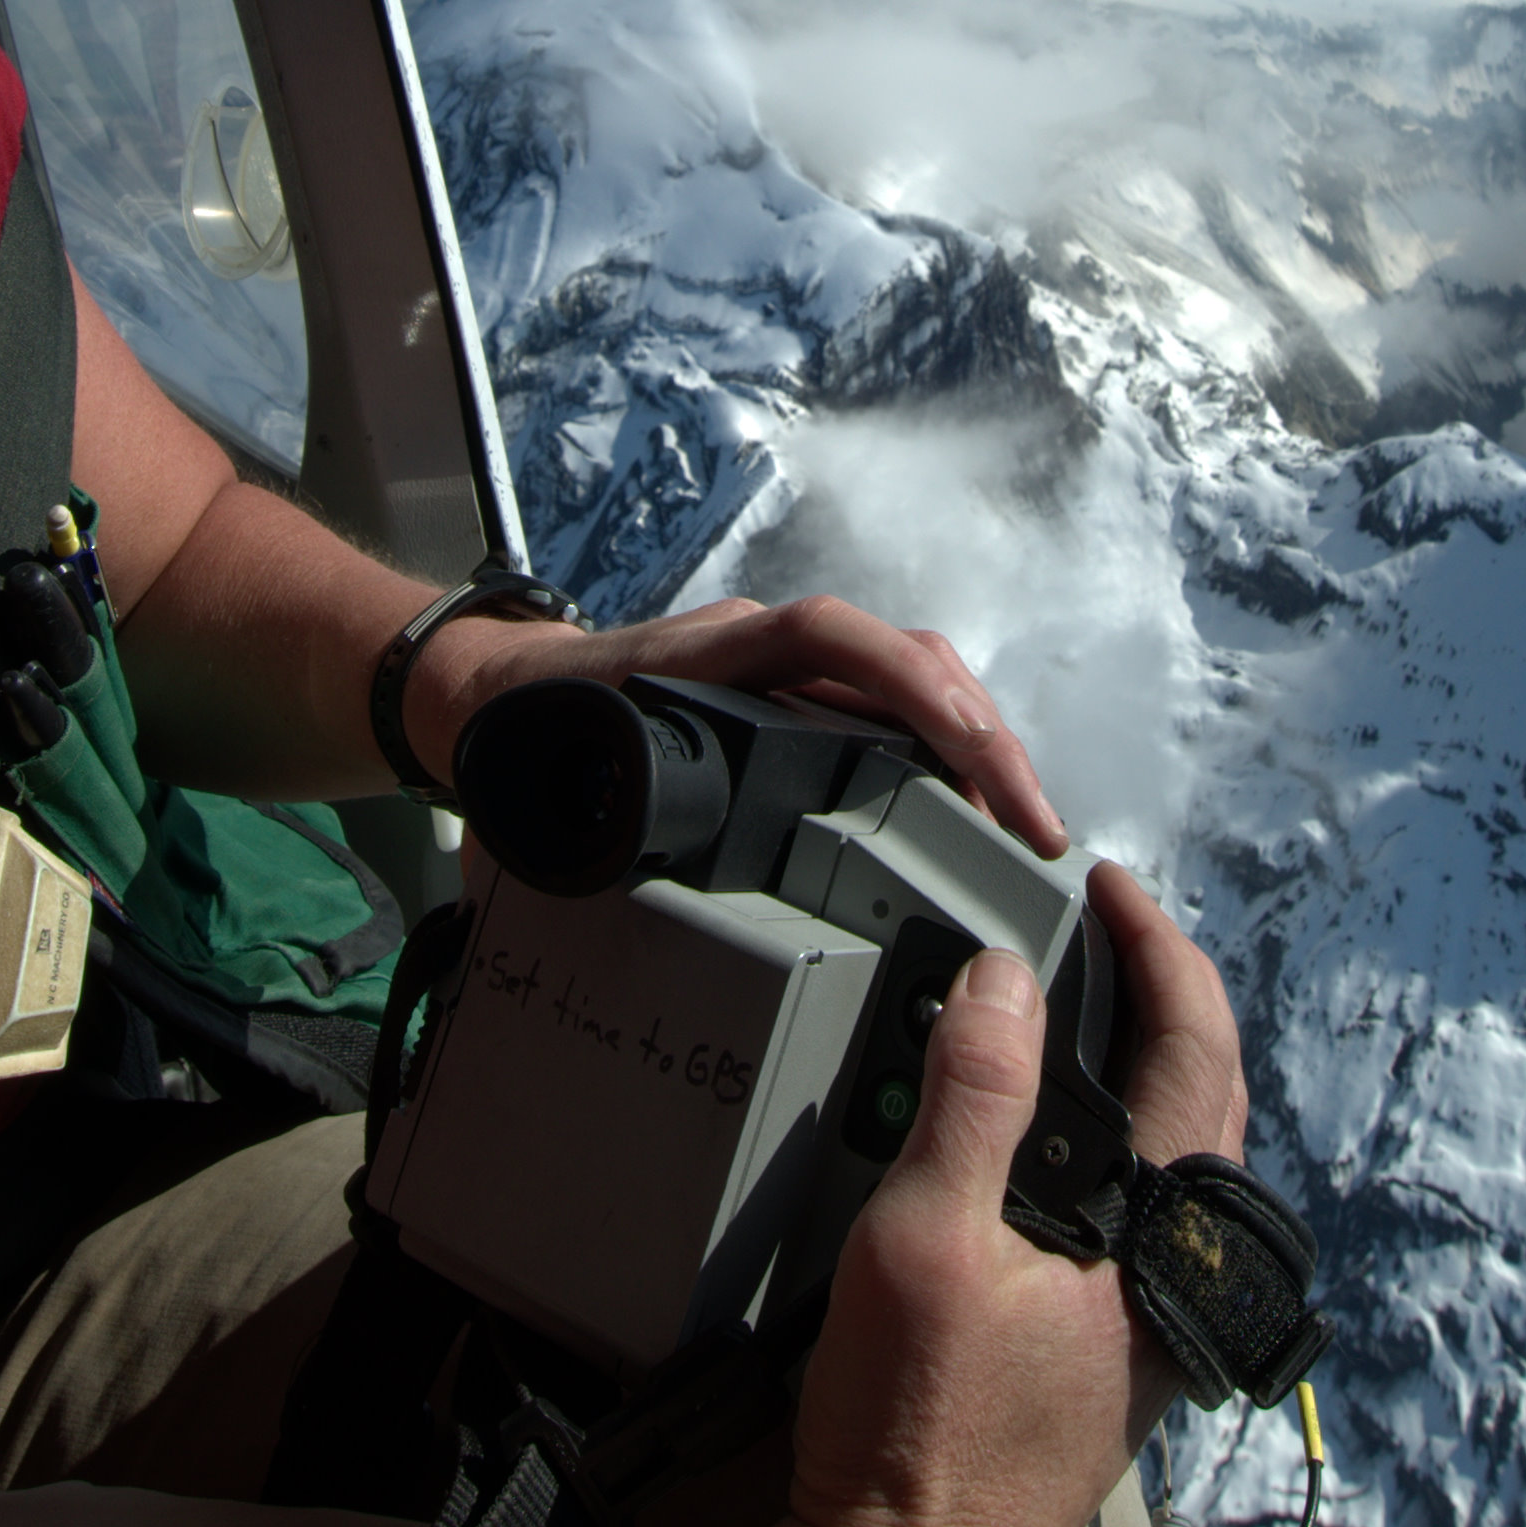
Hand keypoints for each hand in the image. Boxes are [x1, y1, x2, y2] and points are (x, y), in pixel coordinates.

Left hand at [410, 593, 1067, 857]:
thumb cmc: (526, 735)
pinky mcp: (794, 702)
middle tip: (1032, 826)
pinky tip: (968, 816)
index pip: (822, 638)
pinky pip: (888, 710)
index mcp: (704, 659)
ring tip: (1019, 832)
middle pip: (898, 662)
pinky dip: (943, 756)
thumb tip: (642, 888)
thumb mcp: (552, 780)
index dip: (902, 681)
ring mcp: (784, 673)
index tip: (965, 739)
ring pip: (907, 684)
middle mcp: (760, 652)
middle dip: (979, 736)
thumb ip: (594, 824)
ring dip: (974, 749)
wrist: (494, 699)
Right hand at [706, 866, 1252, 1526]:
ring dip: (1151, 1074)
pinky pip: (1151, 1219)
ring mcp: (1160, 1324)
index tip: (1111, 890)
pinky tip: (1065, 1148)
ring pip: (1188, 1164)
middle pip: (1211, 1101)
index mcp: (1159, 1239)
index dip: (1159, 950)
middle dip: (1169, 1001)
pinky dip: (1124, 1148)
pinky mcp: (1124, 1357)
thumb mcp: (925, 1236)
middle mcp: (1181, 1281)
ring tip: (1085, 1016)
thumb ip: (971, 1098)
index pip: (1195, 1050)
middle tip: (1108, 936)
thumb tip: (1003, 981)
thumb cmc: (913, 1431)